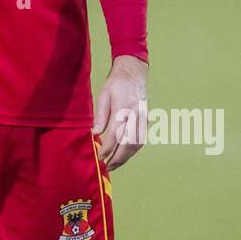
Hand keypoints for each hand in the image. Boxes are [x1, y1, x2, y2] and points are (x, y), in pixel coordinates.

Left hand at [93, 54, 148, 171]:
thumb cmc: (116, 83)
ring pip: (137, 144)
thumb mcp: (104, 95)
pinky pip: (141, 139)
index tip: (100, 157)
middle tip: (108, 166)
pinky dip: (133, 150)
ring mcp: (143, 118)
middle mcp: (136, 116)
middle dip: (118, 158)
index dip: (107, 149)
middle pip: (128, 143)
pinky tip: (125, 155)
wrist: (134, 73)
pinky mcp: (146, 120)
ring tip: (115, 164)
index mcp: (124, 109)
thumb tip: (95, 133)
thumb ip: (100, 115)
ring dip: (126, 157)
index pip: (115, 135)